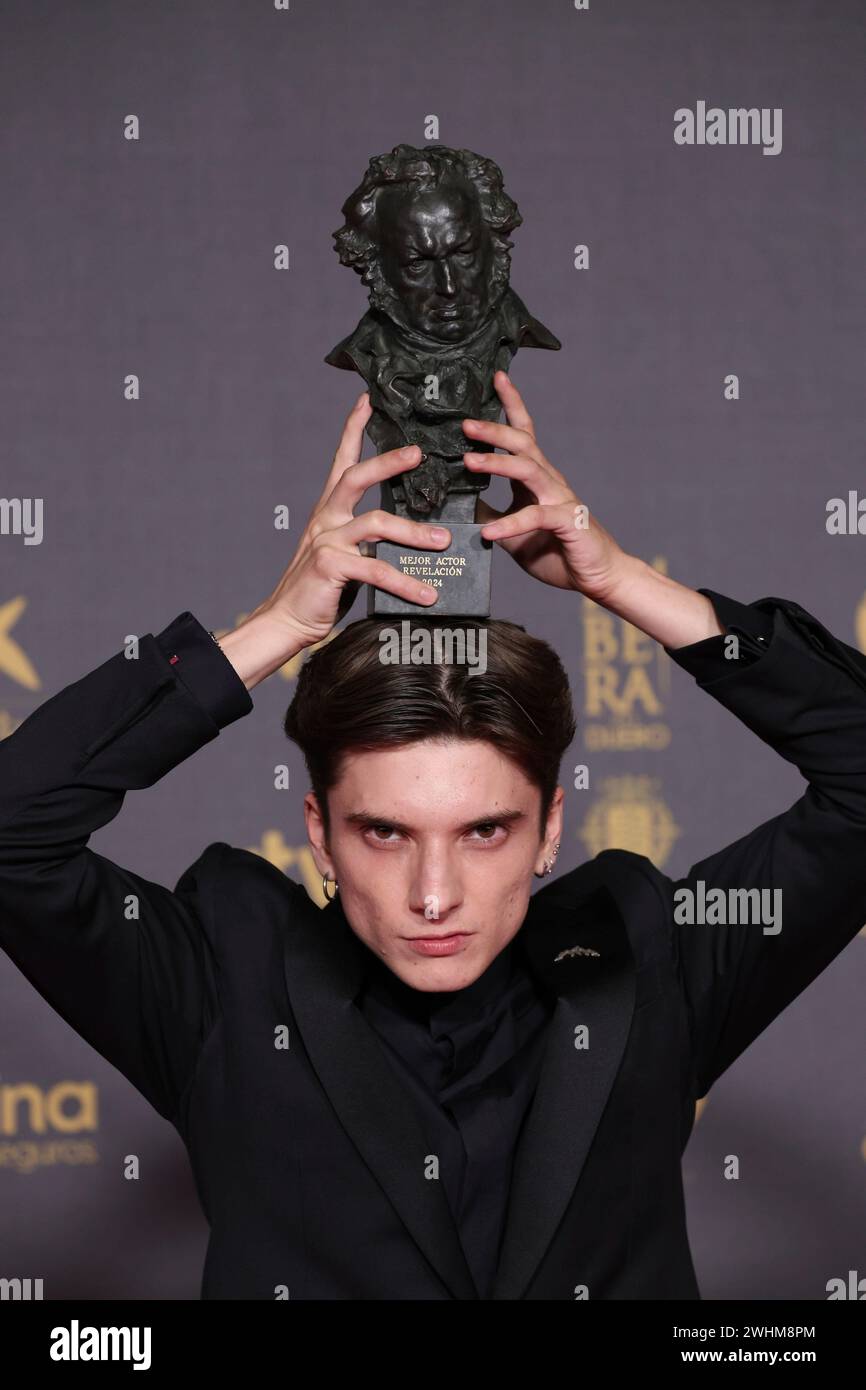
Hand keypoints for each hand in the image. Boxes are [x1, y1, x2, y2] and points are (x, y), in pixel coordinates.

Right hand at [251, 392, 451, 649]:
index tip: (368, 400)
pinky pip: (375, 569)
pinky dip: (404, 582)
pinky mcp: (330, 567)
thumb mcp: (350, 555)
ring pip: (375, 523)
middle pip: (355, 477)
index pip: (342, 461)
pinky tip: (427, 594)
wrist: (288, 620)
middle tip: (419, 453)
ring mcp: (326, 541)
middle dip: (387, 461)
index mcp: (329, 510)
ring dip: (413, 531)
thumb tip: (418, 535)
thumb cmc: (323, 588)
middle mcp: (326, 518)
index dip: (354, 429)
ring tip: (443, 541)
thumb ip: (373, 540)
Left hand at [462, 372, 628, 603]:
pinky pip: (536, 517)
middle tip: (465, 423)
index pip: (523, 433)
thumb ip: (487, 513)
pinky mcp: (567, 522)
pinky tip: (487, 533)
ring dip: (497, 463)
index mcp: (537, 479)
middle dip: (494, 429)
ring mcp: (560, 499)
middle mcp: (549, 481)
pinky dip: (509, 524)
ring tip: (469, 461)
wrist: (597, 575)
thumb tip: (455, 501)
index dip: (512, 403)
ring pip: (529, 469)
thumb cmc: (556, 550)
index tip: (496, 377)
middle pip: (522, 443)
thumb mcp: (511, 531)